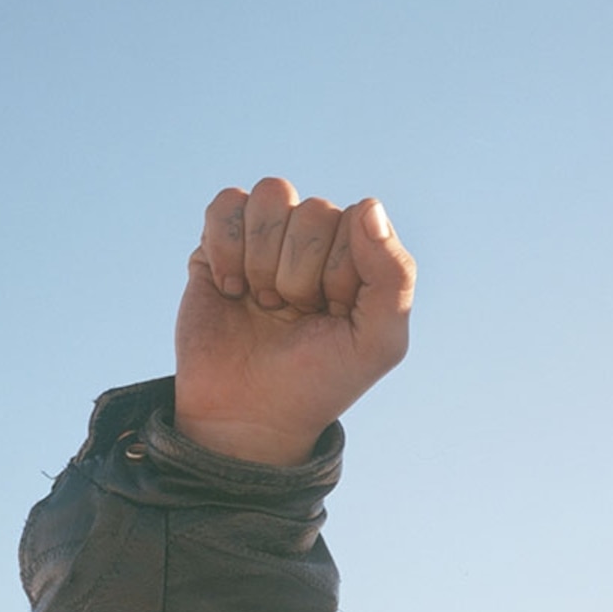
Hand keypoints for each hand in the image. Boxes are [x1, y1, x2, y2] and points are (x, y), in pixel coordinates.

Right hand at [174, 176, 415, 465]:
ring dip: (263, 259)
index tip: (333, 314)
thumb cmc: (320, 380)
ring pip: (270, 196)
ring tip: (264, 302)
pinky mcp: (218, 244)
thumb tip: (368, 205)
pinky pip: (226, 204)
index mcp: (359, 255)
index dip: (340, 271)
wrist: (250, 416)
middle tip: (293, 315)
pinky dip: (225, 249)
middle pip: (312, 210)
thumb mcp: (378, 341)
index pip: (356, 220)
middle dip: (299, 274)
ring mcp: (266, 239)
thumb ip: (394, 275)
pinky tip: (231, 289)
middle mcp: (315, 241)